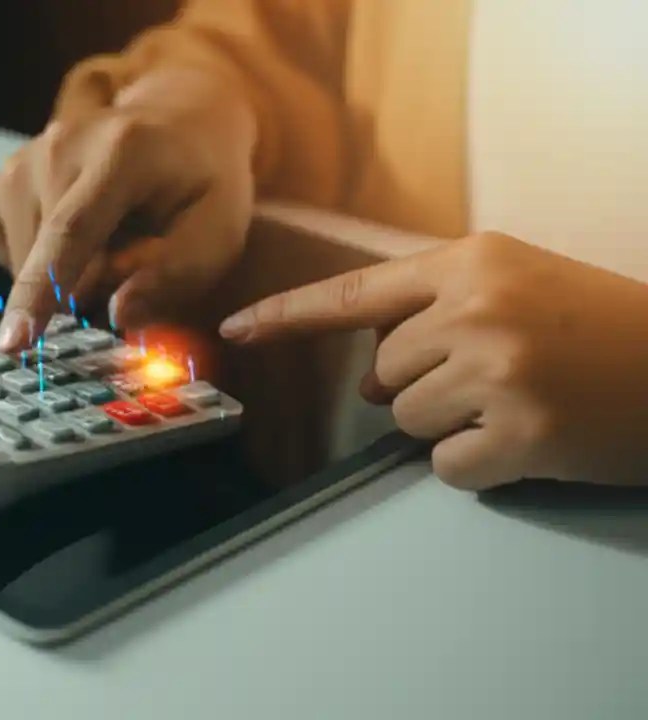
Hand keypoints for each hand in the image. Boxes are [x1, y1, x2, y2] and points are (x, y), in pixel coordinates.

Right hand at [0, 66, 258, 351]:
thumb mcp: (219, 230)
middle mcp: (60, 146)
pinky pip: (6, 248)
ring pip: (24, 260)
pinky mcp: (2, 179)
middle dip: (82, 289)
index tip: (14, 342)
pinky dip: (37, 260)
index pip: (71, 230)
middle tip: (128, 265)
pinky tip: (74, 238)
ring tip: (106, 244)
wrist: (177, 123)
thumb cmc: (203, 183)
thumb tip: (119, 314)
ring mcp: (23, 159)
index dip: (41, 289)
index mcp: (122, 152)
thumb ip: (178, 273)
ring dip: (63, 276)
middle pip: (47, 258)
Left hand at [219, 232, 647, 489]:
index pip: (354, 294)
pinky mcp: (521, 433)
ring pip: (406, 421)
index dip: (286, 315)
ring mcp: (498, 370)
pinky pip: (445, 466)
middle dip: (425, 385)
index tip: (235, 330)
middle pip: (383, 374)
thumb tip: (366, 377)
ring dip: (453, 424)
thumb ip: (433, 314)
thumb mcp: (517, 287)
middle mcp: (478, 308)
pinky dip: (479, 464)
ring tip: (523, 400)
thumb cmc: (604, 330)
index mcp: (472, 262)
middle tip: (501, 375)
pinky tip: (530, 438)